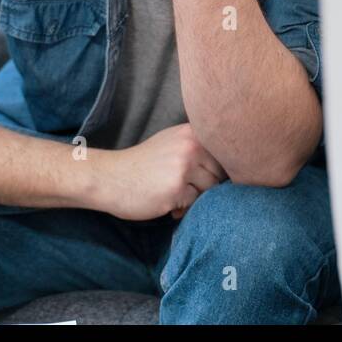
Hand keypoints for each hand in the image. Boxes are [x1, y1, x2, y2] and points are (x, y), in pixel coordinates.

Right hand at [89, 123, 228, 220]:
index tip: (205, 177)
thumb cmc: (142, 163)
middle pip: (221, 175)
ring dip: (195, 198)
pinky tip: (166, 203)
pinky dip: (182, 208)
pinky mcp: (176, 189)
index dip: (219, 170)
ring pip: (210, 191)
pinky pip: (193, 204)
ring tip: (174, 195)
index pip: (226, 154)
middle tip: (184, 190)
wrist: (108, 177)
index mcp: (192, 132)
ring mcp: (184, 166)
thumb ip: (199, 148)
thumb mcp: (172, 142)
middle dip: (206, 187)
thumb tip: (232, 167)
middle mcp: (191, 146)